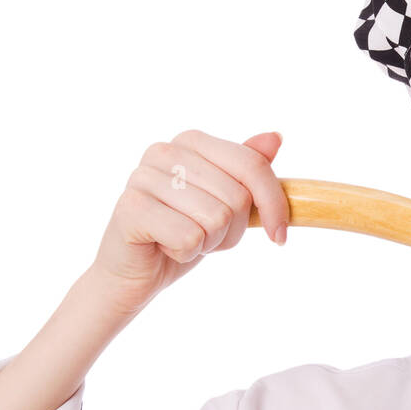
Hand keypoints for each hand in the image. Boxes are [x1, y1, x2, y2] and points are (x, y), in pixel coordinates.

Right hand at [88, 129, 287, 317]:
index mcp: (191, 141)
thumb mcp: (226, 203)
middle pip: (237, 196)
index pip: (252, 164)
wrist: (134, 272)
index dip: (274, 204)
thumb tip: (275, 136)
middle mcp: (164, 150)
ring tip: (182, 240)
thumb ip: (248, 171)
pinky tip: (164, 248)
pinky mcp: (131, 208)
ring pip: (216, 218)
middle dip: (231, 231)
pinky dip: (185, 253)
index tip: (279, 236)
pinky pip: (189, 237)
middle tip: (204, 236)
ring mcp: (143, 176)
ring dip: (208, 243)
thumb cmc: (182, 234)